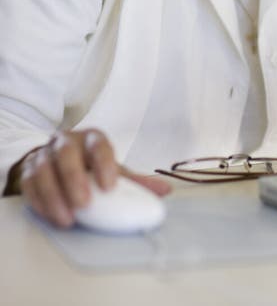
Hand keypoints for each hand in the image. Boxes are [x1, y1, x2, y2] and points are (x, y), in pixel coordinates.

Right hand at [16, 128, 170, 227]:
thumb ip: (134, 182)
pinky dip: (39, 201)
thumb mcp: (111, 171)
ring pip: (44, 169)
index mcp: (92, 139)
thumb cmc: (89, 169)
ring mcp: (45, 155)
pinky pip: (29, 184)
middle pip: (67, 153)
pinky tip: (51, 216)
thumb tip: (166, 190)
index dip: (104, 163)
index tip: (109, 187)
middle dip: (74, 178)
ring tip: (67, 219)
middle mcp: (66, 142)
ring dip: (55, 195)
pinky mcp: (28, 171)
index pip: (99, 145)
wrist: (57, 164)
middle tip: (84, 203)